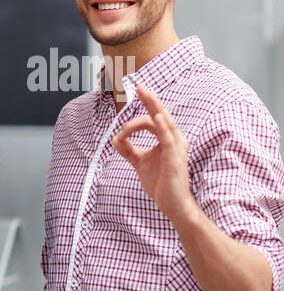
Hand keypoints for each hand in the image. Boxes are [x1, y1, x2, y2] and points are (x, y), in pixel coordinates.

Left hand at [111, 84, 196, 221]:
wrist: (172, 204)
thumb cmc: (161, 183)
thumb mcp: (140, 163)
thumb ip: (128, 150)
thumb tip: (115, 139)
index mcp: (166, 139)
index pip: (154, 118)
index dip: (143, 108)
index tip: (128, 110)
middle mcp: (174, 140)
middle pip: (161, 114)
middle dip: (150, 99)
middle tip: (139, 85)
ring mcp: (176, 148)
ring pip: (164, 122)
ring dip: (152, 109)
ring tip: (145, 94)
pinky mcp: (174, 158)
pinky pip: (168, 139)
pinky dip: (162, 127)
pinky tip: (155, 117)